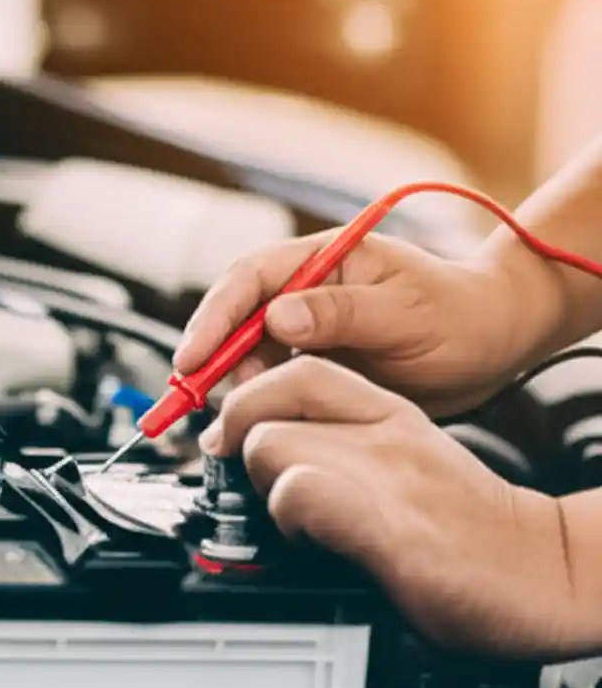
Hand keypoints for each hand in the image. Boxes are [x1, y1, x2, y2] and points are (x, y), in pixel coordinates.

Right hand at [175, 231, 544, 416]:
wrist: (494, 344)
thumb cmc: (461, 314)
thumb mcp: (405, 312)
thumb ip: (341, 313)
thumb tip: (278, 318)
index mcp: (322, 259)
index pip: (249, 279)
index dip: (213, 318)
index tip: (193, 358)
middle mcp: (304, 290)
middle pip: (236, 319)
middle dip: (209, 359)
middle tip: (194, 402)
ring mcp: (307, 328)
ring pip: (248, 356)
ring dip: (232, 387)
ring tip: (228, 425)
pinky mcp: (313, 363)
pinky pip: (271, 381)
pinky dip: (256, 404)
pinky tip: (250, 427)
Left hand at [200, 356, 578, 657]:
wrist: (541, 569)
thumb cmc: (466, 525)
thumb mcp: (402, 463)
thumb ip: (342, 447)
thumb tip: (263, 448)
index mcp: (389, 411)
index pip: (296, 369)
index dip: (249, 398)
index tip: (234, 433)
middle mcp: (384, 431)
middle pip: (265, 403)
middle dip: (238, 442)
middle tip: (253, 480)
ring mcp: (383, 472)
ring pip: (268, 445)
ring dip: (261, 486)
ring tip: (292, 516)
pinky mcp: (383, 523)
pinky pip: (296, 493)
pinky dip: (285, 518)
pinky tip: (313, 539)